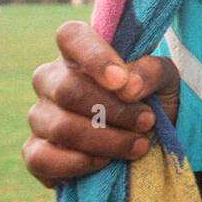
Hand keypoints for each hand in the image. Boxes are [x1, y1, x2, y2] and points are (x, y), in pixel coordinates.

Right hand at [23, 20, 180, 188]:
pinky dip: (78, 164)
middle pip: (68, 90)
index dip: (94, 58)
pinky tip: (105, 163)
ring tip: (139, 145)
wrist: (148, 141)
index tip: (122, 82)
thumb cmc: (151, 99)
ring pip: (61, 127)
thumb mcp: (166, 79)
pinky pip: (41, 159)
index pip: (71, 36)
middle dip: (114, 111)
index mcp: (78, 51)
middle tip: (147, 122)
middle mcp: (51, 79)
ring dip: (106, 140)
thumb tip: (129, 86)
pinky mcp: (35, 152)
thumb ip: (152, 72)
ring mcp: (40, 115)